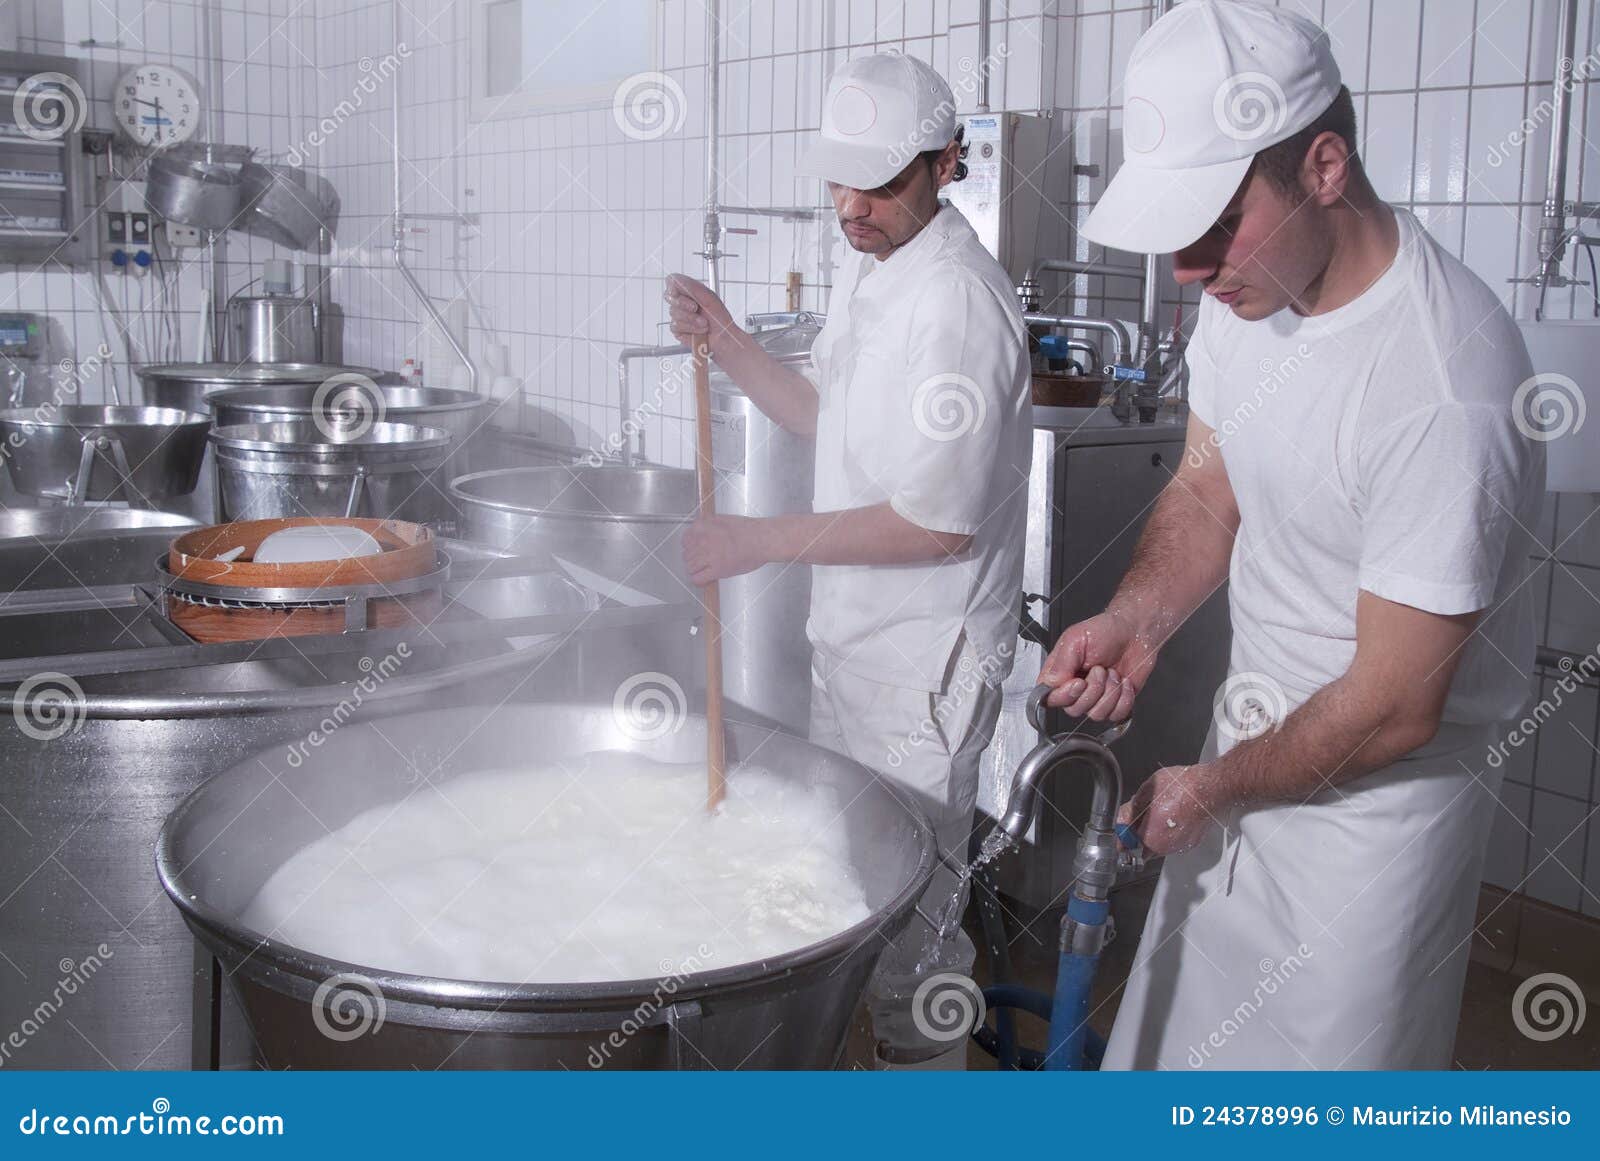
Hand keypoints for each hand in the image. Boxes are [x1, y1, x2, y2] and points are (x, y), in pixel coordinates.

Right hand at [665, 274, 738, 352]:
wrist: (722, 337)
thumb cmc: (719, 318)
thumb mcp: (708, 297)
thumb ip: (691, 286)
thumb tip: (675, 280)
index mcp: (689, 291)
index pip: (672, 281)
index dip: (674, 286)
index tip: (683, 292)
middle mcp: (682, 302)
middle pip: (669, 296)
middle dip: (683, 303)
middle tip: (696, 308)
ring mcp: (678, 316)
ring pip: (673, 312)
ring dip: (691, 318)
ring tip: (703, 322)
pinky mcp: (677, 329)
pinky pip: (676, 325)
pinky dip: (690, 327)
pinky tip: (699, 329)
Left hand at [683, 514, 768, 585]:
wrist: (761, 539)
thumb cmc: (748, 530)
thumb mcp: (723, 519)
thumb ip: (708, 524)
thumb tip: (701, 529)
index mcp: (703, 526)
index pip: (685, 540)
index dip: (690, 547)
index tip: (696, 550)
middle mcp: (702, 540)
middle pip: (687, 555)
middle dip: (694, 559)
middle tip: (704, 561)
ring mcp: (708, 555)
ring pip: (690, 567)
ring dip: (697, 570)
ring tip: (707, 570)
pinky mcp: (716, 569)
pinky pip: (697, 579)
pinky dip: (700, 581)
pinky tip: (706, 579)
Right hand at [1038, 608, 1158, 718]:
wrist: (1135, 632)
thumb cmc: (1106, 630)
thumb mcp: (1076, 639)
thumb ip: (1061, 663)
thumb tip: (1051, 683)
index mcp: (1060, 673)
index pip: (1050, 698)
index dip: (1064, 696)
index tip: (1079, 682)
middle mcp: (1076, 688)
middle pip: (1074, 710)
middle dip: (1093, 690)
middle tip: (1100, 669)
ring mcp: (1095, 698)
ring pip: (1096, 714)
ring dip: (1110, 692)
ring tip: (1112, 673)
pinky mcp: (1114, 703)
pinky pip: (1116, 715)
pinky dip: (1124, 698)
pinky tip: (1123, 682)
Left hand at [1118, 763, 1218, 856]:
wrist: (1211, 789)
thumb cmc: (1183, 787)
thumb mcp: (1148, 791)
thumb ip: (1131, 810)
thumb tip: (1122, 820)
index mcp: (1150, 834)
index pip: (1127, 844)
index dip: (1123, 835)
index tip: (1123, 829)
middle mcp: (1164, 846)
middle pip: (1142, 847)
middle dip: (1140, 834)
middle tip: (1143, 816)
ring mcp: (1179, 847)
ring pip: (1158, 846)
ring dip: (1155, 834)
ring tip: (1161, 814)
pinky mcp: (1190, 843)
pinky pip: (1173, 842)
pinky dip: (1169, 833)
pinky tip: (1173, 817)